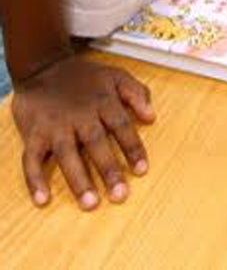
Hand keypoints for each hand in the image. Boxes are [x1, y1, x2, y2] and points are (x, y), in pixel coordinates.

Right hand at [11, 54, 153, 208]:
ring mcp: (55, 126)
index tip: (141, 170)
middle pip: (96, 144)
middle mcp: (80, 115)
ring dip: (78, 179)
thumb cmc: (84, 76)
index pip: (122, 127)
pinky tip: (42, 199)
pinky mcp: (33, 133)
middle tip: (119, 195)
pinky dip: (34, 179)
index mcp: (103, 102)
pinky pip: (31, 159)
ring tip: (89, 203)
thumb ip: (136, 93)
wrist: (43, 66)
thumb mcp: (116, 75)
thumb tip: (151, 116)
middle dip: (108, 170)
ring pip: (67, 154)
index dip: (132, 149)